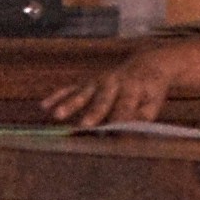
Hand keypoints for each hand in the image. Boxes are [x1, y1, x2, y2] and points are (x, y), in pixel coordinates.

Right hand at [42, 42, 186, 133]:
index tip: (114, 136)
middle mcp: (113, 82)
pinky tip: (44, 106)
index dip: (119, 121)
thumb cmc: (150, 90)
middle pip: (101, 100)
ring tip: (57, 115)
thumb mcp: (154, 102)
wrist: (147, 63)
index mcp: (133, 88)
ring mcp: (98, 80)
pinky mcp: (87, 81)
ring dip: (69, 104)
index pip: (125, 107)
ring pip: (82, 93)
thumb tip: (128, 131)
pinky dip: (57, 96)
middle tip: (83, 126)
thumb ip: (142, 116)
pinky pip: (70, 89)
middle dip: (92, 113)